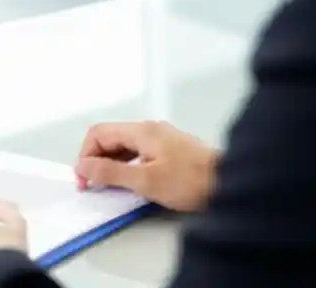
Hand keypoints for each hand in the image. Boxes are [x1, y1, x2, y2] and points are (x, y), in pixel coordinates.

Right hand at [75, 121, 218, 211]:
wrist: (231, 184)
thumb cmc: (192, 181)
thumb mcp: (145, 181)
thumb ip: (111, 172)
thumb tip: (84, 165)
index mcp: (142, 131)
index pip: (99, 134)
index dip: (85, 155)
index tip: (85, 179)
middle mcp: (150, 129)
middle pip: (110, 138)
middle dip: (96, 160)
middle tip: (94, 185)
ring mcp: (161, 138)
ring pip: (124, 146)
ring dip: (111, 164)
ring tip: (111, 186)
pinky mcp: (170, 150)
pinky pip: (138, 152)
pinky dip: (127, 165)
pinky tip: (132, 182)